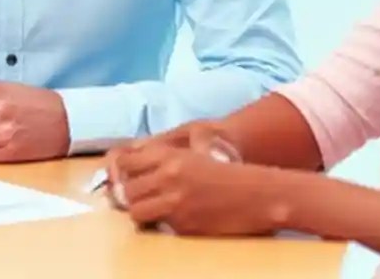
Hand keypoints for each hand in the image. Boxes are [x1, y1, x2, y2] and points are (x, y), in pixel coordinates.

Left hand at [112, 142, 284, 235]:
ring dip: (140, 211)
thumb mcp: (193, 152)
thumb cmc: (227, 172)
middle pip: (126, 189)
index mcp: (171, 155)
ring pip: (135, 210)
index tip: (122, 177)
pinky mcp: (183, 225)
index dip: (121, 171)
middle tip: (136, 198)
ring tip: (151, 210)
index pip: (126, 161)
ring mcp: (175, 202)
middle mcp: (169, 177)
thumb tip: (130, 164)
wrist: (258, 194)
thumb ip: (162, 157)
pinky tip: (175, 217)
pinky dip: (161, 224)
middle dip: (128, 195)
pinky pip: (158, 226)